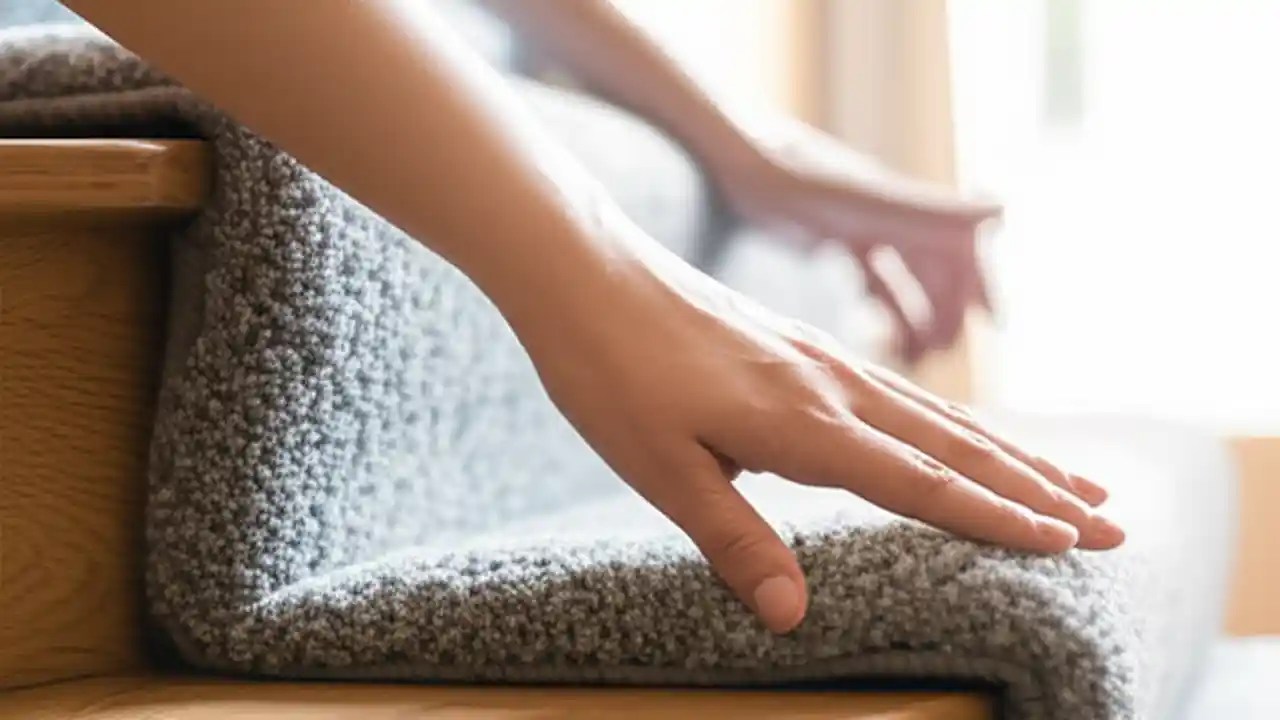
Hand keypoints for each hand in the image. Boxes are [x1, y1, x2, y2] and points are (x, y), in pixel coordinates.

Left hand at [508, 230, 1122, 634]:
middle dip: (1035, 489)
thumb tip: (792, 618)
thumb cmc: (611, 373)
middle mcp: (829, 385)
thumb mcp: (659, 469)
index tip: (1065, 545)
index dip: (994, 519)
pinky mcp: (804, 346)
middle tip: (1111, 523)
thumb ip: (733, 540)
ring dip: (1011, 452)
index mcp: (801, 421)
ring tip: (1072, 480)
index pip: (919, 482)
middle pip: (955, 444)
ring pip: (938, 413)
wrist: (585, 272)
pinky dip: (954, 421)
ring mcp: (821, 359)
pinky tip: (964, 432)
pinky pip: (902, 391)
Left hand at [713, 120, 1000, 362]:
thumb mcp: (865, 202)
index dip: (979, 282)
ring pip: (900, 276)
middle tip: (942, 355)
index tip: (993, 323)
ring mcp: (857, 222)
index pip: (958, 245)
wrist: (732, 157)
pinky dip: (877, 304)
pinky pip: (866, 274)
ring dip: (913, 314)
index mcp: (902, 206)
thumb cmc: (795, 176)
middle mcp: (886, 212)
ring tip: (911, 358)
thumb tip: (1004, 209)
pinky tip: (870, 334)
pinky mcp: (827, 232)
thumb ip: (931, 212)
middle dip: (944, 311)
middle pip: (931, 267)